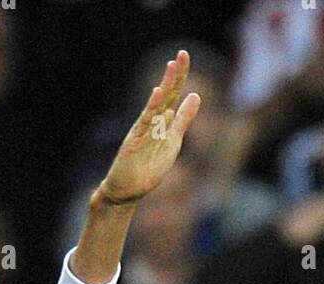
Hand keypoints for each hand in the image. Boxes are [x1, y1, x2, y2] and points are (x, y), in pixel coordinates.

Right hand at [99, 50, 200, 205]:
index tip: (185, 55)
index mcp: (163, 121)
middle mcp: (153, 121)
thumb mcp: (173, 141)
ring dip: (164, 86)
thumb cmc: (149, 167)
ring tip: (171, 67)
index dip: (180, 76)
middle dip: (174, 76)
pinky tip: (156, 95)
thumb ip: (183, 119)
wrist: (127, 189)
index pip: (173, 94)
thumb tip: (196, 95)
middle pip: (166, 95)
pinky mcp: (134, 141)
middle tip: (182, 54)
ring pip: (156, 105)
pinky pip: (144, 123)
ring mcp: (143, 130)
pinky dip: (150, 109)